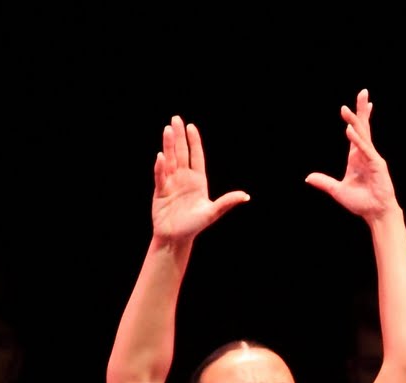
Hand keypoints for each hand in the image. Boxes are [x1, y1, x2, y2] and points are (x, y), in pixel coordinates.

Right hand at [151, 116, 248, 244]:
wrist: (176, 239)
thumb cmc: (194, 226)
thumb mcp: (212, 213)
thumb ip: (227, 202)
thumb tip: (245, 196)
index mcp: (197, 180)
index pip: (196, 156)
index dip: (194, 141)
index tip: (190, 127)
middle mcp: (183, 178)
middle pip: (181, 153)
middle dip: (178, 136)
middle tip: (175, 119)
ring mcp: (171, 183)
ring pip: (170, 160)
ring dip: (168, 146)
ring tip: (167, 130)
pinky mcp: (160, 191)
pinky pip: (160, 177)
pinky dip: (160, 167)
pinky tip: (161, 157)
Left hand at [305, 89, 398, 221]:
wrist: (375, 212)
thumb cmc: (361, 202)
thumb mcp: (337, 191)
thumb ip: (324, 182)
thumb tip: (308, 178)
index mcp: (357, 157)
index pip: (357, 133)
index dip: (356, 118)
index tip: (351, 106)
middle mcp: (365, 154)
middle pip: (363, 127)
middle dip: (361, 110)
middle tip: (362, 92)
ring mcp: (372, 157)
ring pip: (362, 135)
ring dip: (354, 121)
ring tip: (345, 109)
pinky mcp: (376, 164)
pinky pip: (364, 149)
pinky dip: (357, 140)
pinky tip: (349, 129)